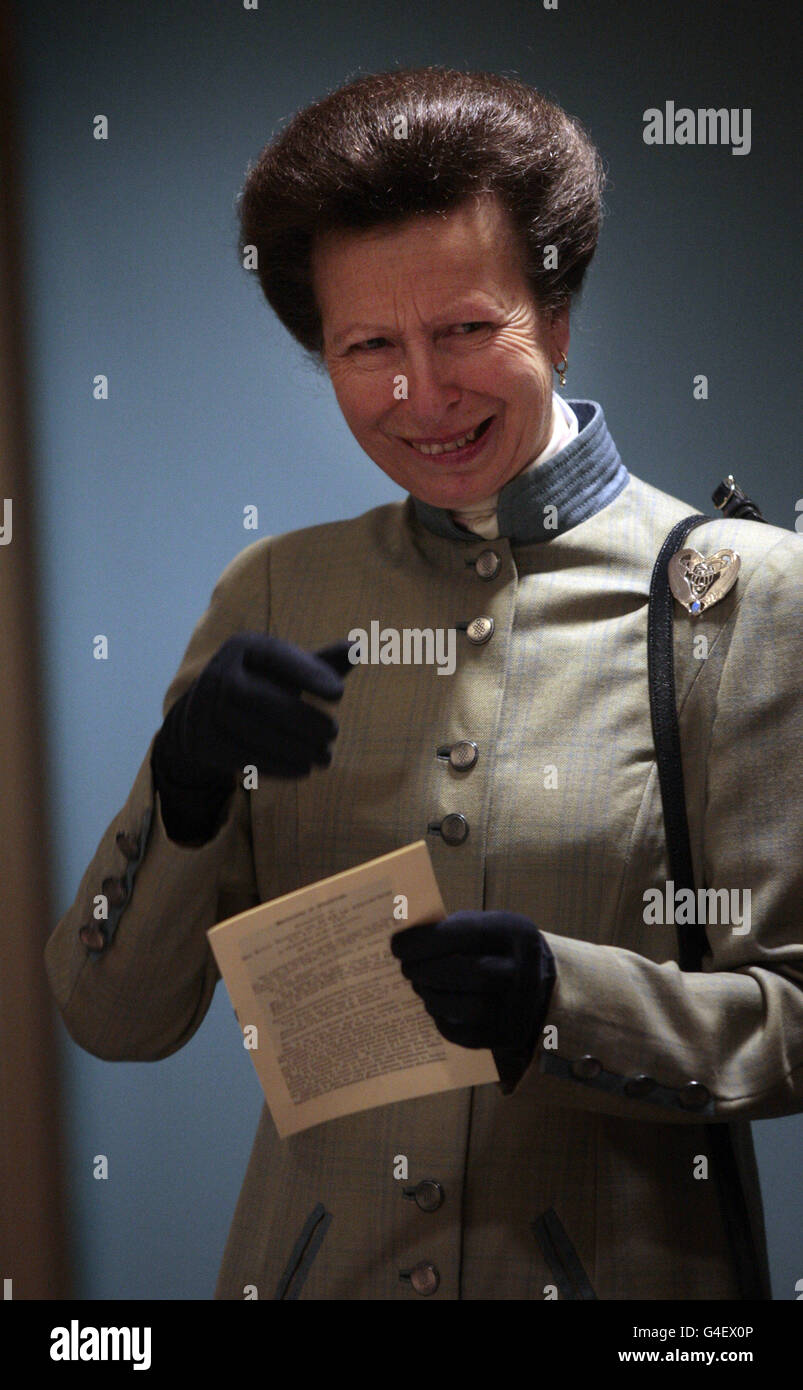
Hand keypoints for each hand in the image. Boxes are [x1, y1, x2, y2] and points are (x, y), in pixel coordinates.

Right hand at [152, 634, 353, 842]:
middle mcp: (217, 674)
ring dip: (295, 748)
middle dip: (303, 720)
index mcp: (242, 647)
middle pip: (262, 700)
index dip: (308, 674)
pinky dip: (277, 766)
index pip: (276, 656)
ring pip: (254, 733)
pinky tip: (303, 770)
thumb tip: (360, 648)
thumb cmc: (263, 686)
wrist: (205, 716)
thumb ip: (321, 664)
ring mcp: (204, 710)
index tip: (340, 694)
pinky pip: (243, 757)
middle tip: (334, 733)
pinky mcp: (203, 742)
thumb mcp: (289, 671)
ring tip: (325, 757)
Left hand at [390, 910, 555, 1087]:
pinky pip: (469, 1036)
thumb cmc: (495, 949)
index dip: (426, 941)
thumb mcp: (483, 928)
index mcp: (516, 933)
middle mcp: (526, 971)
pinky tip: (434, 1007)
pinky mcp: (510, 1036)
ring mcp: (521, 1008)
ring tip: (420, 987)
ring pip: (471, 1008)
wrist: (539, 983)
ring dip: (434, 997)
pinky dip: (443, 1021)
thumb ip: (450, 931)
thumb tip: (403, 942)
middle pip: (473, 973)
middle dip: (429, 971)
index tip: (396, 945)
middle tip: (406, 969)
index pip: (468, 934)